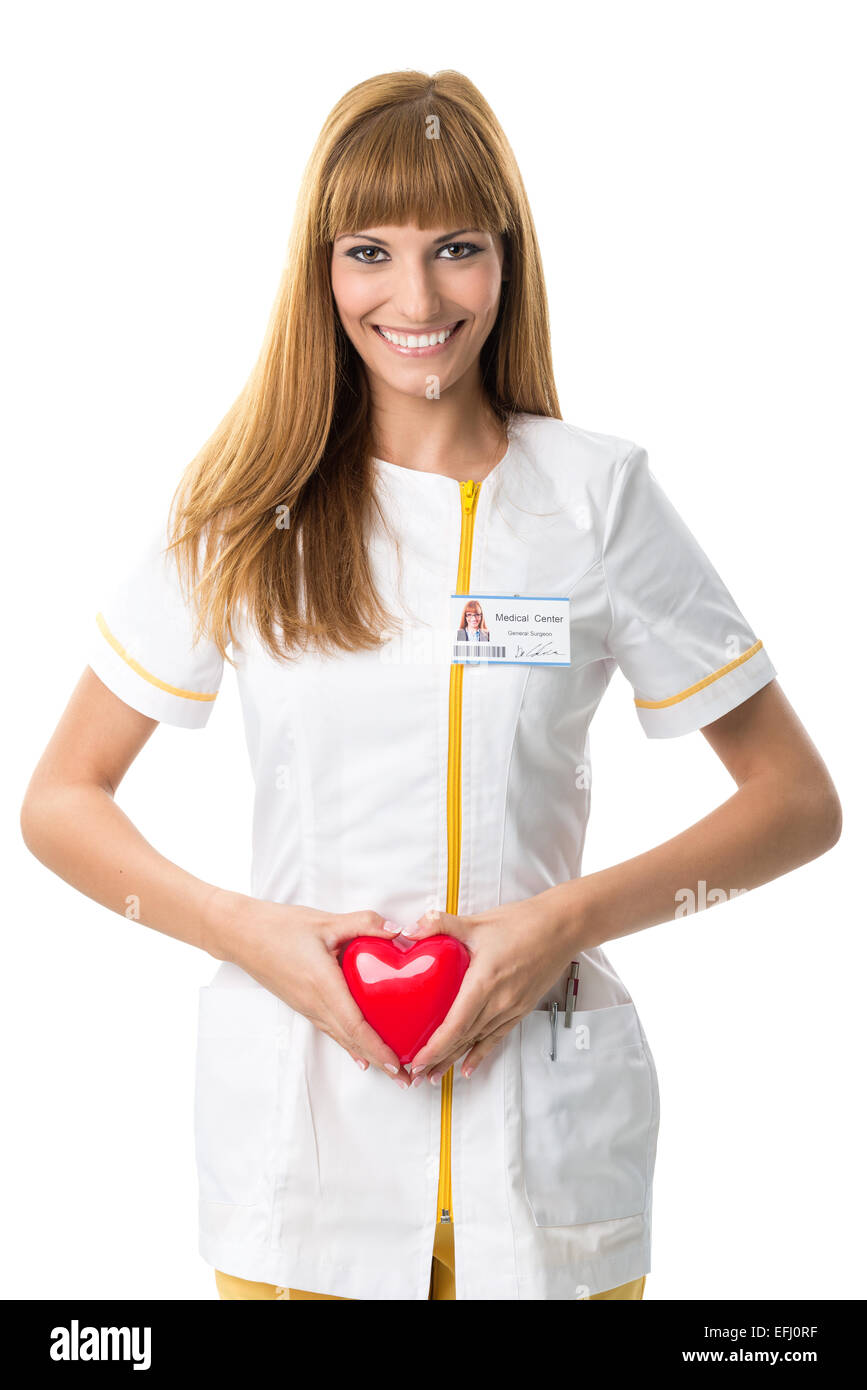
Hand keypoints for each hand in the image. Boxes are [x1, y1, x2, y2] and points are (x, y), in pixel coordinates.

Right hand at [208, 892, 410, 1088]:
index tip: (397, 1063)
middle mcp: (315, 1004)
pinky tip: (361, 1056)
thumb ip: (363, 923)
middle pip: (352, 1041)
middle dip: (381, 1062)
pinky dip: (350, 1044)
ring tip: (392, 1070)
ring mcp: (307, 1008)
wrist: (241, 935)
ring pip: (342, 1039)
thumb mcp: (325, 921)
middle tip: (407, 1078)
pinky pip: (331, 1030)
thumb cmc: (279, 927)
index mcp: (323, 985)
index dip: (378, 1047)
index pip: (355, 1025)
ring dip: (368, 1056)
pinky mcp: (303, 1005)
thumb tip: (398, 929)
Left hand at [402, 891, 582, 1082]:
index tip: (418, 1060)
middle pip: (464, 1038)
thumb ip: (441, 924)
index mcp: (485, 981)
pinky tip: (469, 1067)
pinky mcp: (521, 1008)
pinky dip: (481, 1052)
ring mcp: (512, 1007)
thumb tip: (409, 929)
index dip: (436, 1047)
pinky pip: (497, 1036)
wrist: (563, 927)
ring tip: (435, 1075)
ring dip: (456, 1058)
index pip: (456, 1024)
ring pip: (478, 1040)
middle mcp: (500, 1001)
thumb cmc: (524, 923)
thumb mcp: (478, 922)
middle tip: (417, 1075)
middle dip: (439, 1059)